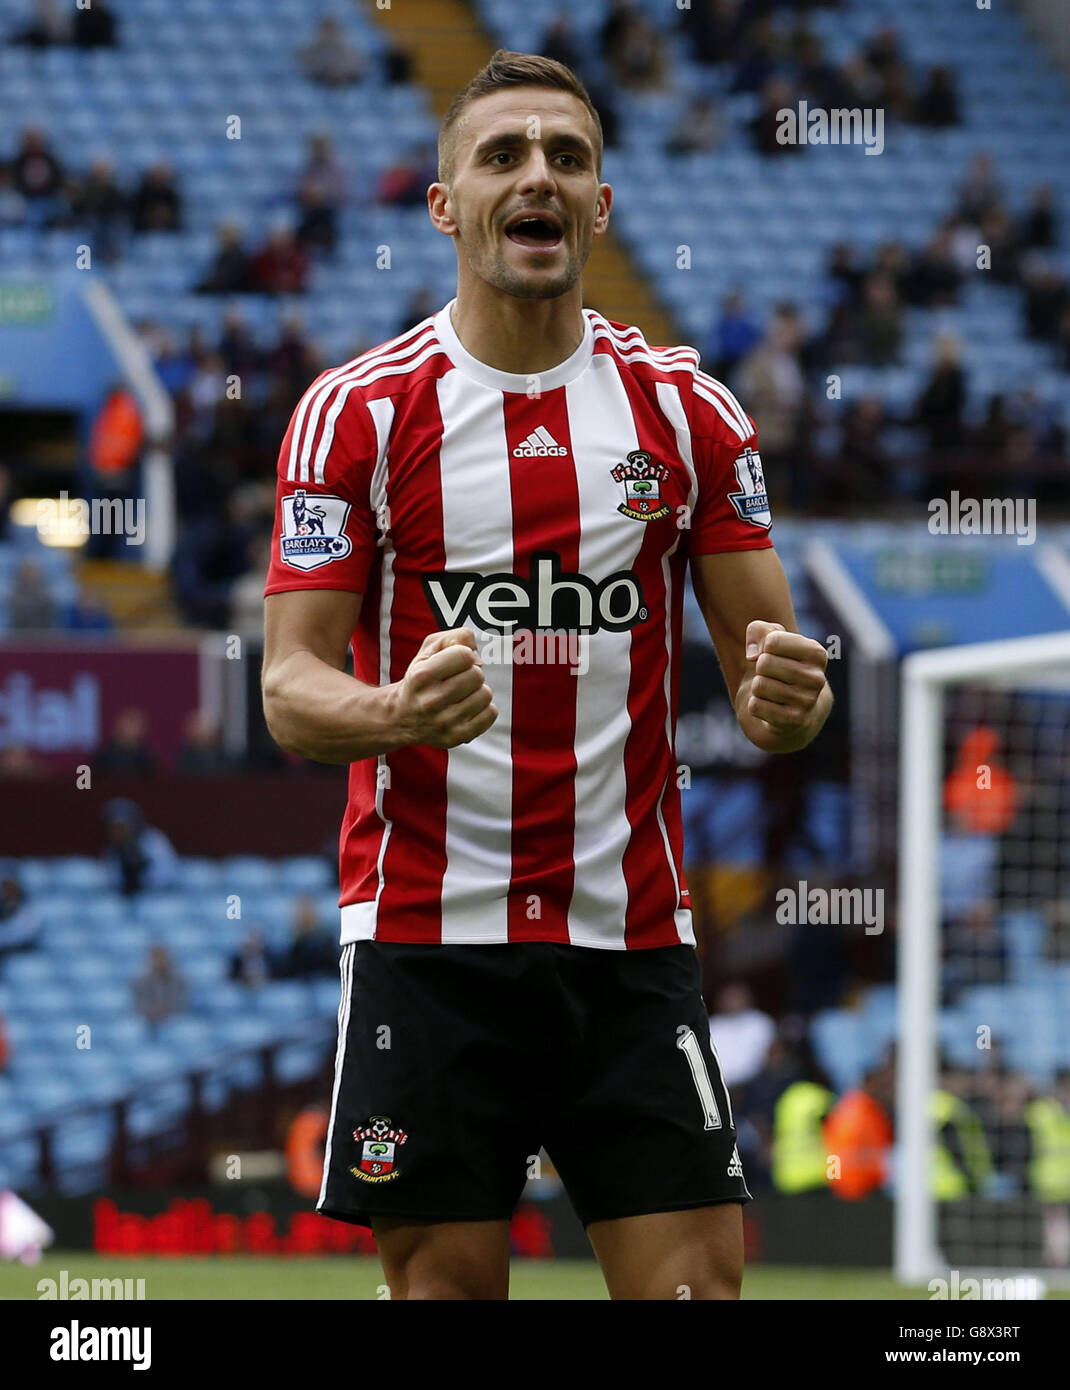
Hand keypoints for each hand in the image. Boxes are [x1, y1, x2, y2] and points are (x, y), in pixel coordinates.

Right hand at [392, 628, 497, 748]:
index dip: (464, 655)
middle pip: (477, 675)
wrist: (402, 716)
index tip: (454, 662)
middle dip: (471, 673)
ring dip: (477, 691)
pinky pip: (491, 714)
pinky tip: (467, 707)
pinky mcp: (457, 736)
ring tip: (461, 695)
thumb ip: (454, 638)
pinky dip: (484, 708)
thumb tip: (476, 651)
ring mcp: (445, 722)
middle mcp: (432, 701)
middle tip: (457, 680)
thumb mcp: (427, 650)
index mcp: (422, 676)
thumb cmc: (420, 678)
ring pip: (486, 694)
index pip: (465, 655)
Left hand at [742, 621, 828, 744]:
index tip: (772, 654)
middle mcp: (817, 678)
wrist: (796, 706)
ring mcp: (807, 702)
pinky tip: (770, 705)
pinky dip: (756, 705)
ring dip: (758, 688)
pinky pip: (756, 707)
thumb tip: (752, 654)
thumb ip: (759, 630)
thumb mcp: (773, 639)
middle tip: (772, 675)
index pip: (773, 640)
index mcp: (817, 654)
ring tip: (772, 690)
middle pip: (764, 663)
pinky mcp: (794, 721)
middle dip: (760, 669)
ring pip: (759, 686)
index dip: (764, 647)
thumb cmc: (781, 664)